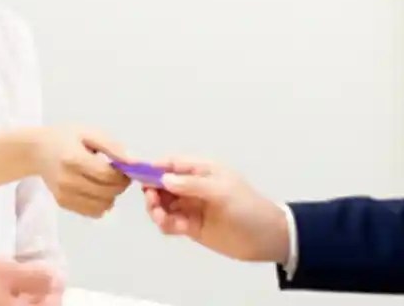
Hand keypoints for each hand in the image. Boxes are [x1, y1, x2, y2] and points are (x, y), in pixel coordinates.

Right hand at [30, 127, 129, 218]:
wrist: (37, 150)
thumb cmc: (64, 138)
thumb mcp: (88, 133)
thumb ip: (112, 147)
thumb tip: (134, 162)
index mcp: (73, 159)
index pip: (107, 176)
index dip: (123, 175)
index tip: (125, 168)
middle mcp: (67, 180)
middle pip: (107, 192)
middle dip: (119, 185)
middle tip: (118, 174)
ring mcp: (64, 195)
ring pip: (103, 206)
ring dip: (111, 196)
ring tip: (105, 181)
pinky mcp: (63, 203)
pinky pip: (93, 212)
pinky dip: (101, 203)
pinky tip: (96, 189)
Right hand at [142, 158, 289, 263]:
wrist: (267, 239)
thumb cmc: (248, 208)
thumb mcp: (221, 191)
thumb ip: (192, 185)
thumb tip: (164, 178)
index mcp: (202, 170)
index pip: (172, 163)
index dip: (154, 167)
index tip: (136, 174)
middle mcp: (193, 186)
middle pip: (162, 184)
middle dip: (152, 191)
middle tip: (152, 202)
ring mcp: (192, 206)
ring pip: (163, 204)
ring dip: (157, 209)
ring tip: (162, 218)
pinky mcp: (191, 226)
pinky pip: (170, 221)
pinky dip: (165, 223)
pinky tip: (171, 226)